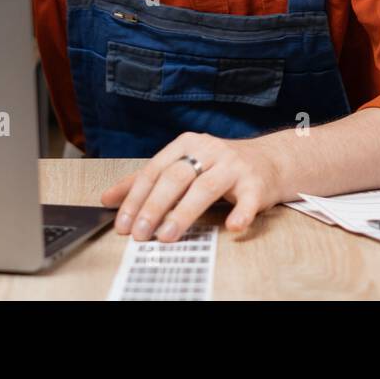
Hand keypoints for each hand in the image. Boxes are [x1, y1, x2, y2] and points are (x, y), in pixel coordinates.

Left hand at [100, 132, 283, 241]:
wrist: (271, 160)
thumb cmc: (221, 166)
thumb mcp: (184, 165)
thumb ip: (148, 180)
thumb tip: (108, 198)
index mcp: (188, 144)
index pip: (155, 170)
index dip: (136, 197)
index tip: (124, 223)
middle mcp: (210, 150)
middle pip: (176, 177)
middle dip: (154, 206)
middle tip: (141, 233)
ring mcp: (234, 165)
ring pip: (205, 188)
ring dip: (184, 213)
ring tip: (167, 235)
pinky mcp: (257, 183)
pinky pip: (248, 200)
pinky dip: (241, 213)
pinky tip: (233, 226)